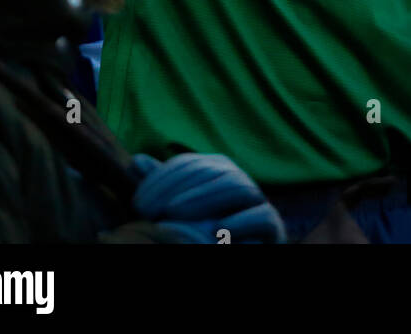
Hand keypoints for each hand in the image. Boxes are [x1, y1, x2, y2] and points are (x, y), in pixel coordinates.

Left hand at [131, 153, 285, 243]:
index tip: (138, 203)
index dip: (161, 180)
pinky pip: (263, 216)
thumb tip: (137, 161)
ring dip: (204, 198)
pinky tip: (217, 231)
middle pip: (212, 172)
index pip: (188, 165)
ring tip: (174, 214)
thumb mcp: (179, 210)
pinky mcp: (273, 227)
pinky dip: (242, 221)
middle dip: (178, 189)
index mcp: (217, 170)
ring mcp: (258, 201)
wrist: (233, 249)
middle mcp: (239, 180)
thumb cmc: (201, 231)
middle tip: (149, 210)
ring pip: (238, 187)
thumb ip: (163, 187)